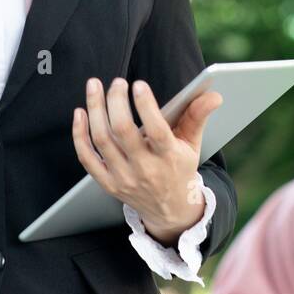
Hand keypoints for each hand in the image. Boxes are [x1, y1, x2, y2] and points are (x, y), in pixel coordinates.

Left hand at [71, 77, 222, 244]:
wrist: (170, 210)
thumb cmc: (180, 168)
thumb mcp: (193, 144)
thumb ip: (198, 116)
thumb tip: (213, 95)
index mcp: (169, 157)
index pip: (156, 131)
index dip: (145, 105)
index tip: (139, 84)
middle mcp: (145, 169)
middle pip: (123, 131)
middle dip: (116, 101)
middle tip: (117, 82)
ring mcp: (124, 177)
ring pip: (102, 140)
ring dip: (95, 109)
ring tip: (95, 86)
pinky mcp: (108, 183)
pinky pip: (87, 158)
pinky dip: (80, 134)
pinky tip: (80, 113)